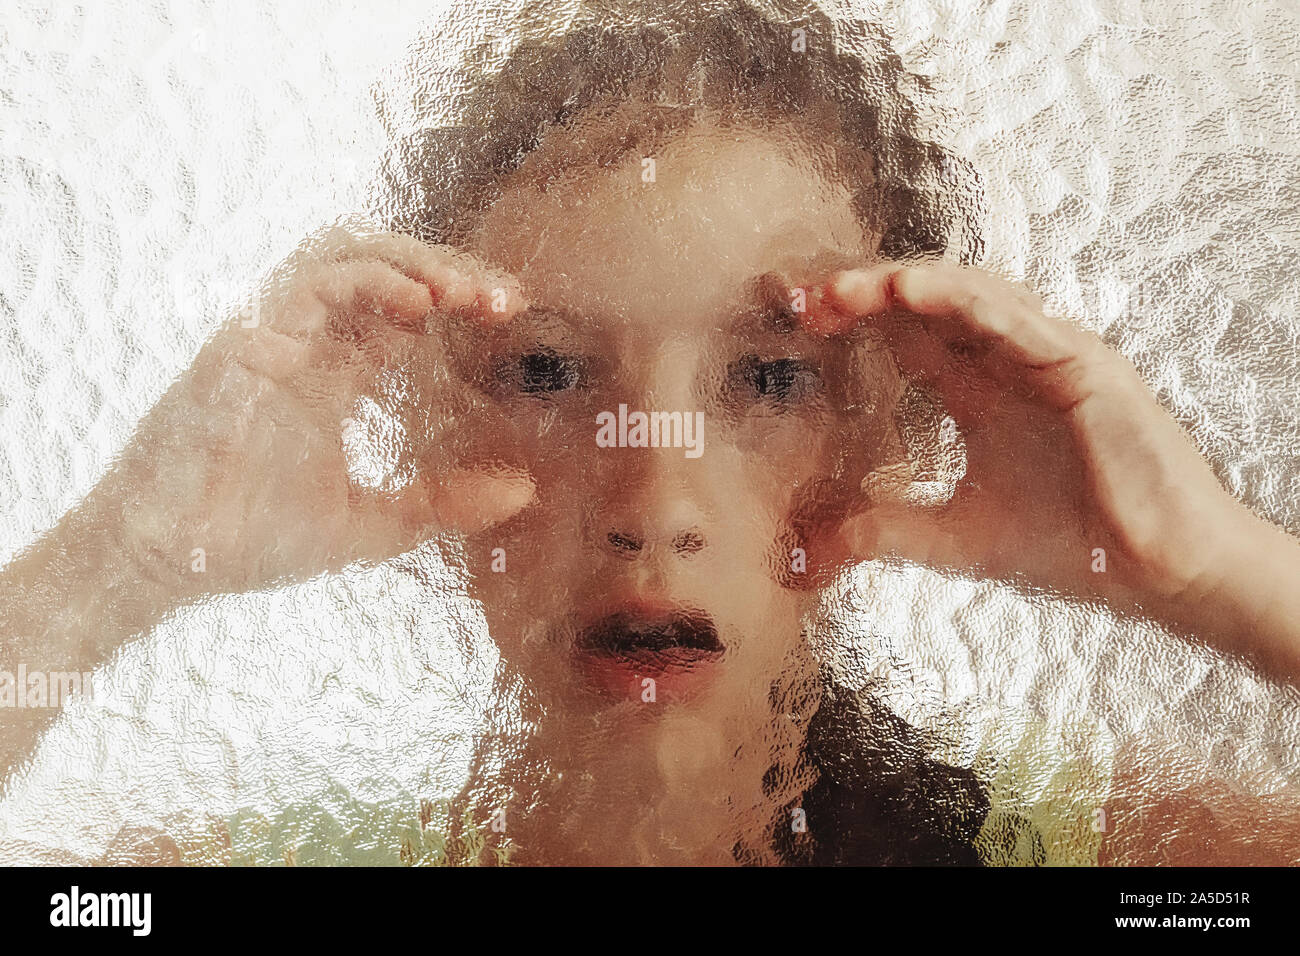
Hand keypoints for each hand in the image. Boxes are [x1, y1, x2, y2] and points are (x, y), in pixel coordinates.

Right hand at [103, 226, 535, 598]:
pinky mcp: (226, 363)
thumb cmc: (251, 537)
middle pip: (374, 264)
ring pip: (328, 263)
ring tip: (443, 294)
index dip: (457, 293)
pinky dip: (336, 299)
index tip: (509, 309)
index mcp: (335, 373)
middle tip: (495, 296)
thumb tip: (524, 490)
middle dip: (438, 265)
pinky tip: (399, 315)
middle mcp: (304, 347)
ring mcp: (264, 346)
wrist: (166, 565)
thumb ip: (443, 503)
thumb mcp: (372, 524)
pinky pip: (277, 309)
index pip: (403, 304)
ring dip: (392, 268)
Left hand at [807, 259, 1299, 680]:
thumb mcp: (954, 538)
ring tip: (855, 286)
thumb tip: (813, 551)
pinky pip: (1023, 321)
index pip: (906, 337)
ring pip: (972, 297)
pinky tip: (918, 292)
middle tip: (809, 296)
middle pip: (929, 306)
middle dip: (868, 292)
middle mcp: (1008, 364)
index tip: (797, 318)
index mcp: (978, 393)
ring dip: (910, 284)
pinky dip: (969, 302)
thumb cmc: (1072, 546)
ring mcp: (1047, 359)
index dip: (853, 320)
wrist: (1157, 575)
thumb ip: (885, 532)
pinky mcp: (1086, 366)